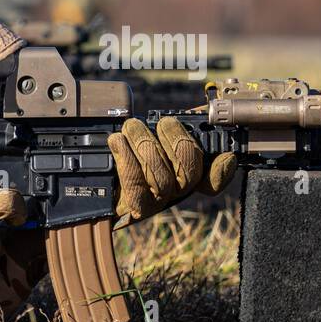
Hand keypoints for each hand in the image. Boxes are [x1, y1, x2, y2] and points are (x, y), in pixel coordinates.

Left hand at [106, 117, 236, 222]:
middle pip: (188, 174)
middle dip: (175, 140)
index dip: (222, 170)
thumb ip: (181, 126)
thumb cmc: (126, 151)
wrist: (94, 179)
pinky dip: (126, 158)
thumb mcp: (154, 133)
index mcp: (184, 174)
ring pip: (162, 178)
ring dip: (145, 145)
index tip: (226, 153)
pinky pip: (136, 186)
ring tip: (131, 126)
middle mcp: (173, 193)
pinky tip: (117, 141)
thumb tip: (200, 114)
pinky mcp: (131, 207)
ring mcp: (154, 203)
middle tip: (161, 122)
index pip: (213, 180)